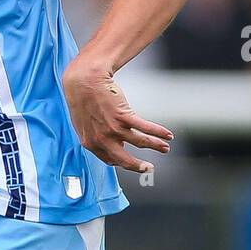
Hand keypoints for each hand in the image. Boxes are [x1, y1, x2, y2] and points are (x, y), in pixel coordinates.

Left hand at [63, 58, 172, 173]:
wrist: (83, 81)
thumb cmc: (83, 100)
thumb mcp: (84, 124)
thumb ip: (96, 136)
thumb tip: (115, 142)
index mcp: (90, 144)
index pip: (110, 160)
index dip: (122, 162)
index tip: (131, 161)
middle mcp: (102, 139)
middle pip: (125, 159)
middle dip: (140, 166)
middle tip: (150, 169)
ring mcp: (113, 128)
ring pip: (140, 142)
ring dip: (156, 145)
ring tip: (165, 147)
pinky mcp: (123, 116)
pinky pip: (145, 127)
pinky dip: (159, 132)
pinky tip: (168, 135)